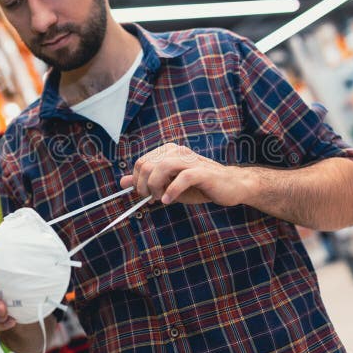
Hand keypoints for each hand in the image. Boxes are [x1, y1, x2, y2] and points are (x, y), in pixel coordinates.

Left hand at [120, 143, 248, 205]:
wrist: (230, 186)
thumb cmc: (199, 186)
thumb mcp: (168, 186)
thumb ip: (145, 182)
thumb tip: (122, 182)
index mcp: (168, 152)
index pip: (141, 162)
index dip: (137, 181)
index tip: (143, 195)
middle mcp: (177, 151)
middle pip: (147, 165)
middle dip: (143, 186)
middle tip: (150, 199)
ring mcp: (190, 160)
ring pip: (162, 167)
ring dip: (155, 187)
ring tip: (159, 199)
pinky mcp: (202, 172)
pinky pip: (182, 178)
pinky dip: (171, 191)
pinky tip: (168, 201)